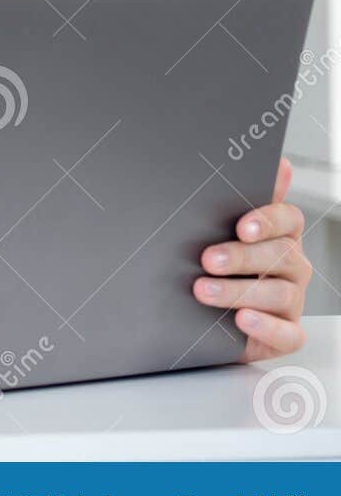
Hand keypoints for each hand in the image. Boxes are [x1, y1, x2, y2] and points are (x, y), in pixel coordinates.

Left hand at [193, 157, 314, 361]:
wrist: (203, 313)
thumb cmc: (219, 264)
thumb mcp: (221, 228)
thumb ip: (241, 196)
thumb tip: (277, 161)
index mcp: (280, 235)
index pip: (288, 220)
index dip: (268, 221)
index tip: (242, 226)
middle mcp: (292, 266)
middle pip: (282, 256)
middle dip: (243, 257)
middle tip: (207, 259)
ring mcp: (291, 301)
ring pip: (280, 294)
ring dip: (240, 292)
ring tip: (203, 291)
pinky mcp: (285, 333)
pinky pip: (288, 334)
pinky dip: (266, 327)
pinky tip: (242, 319)